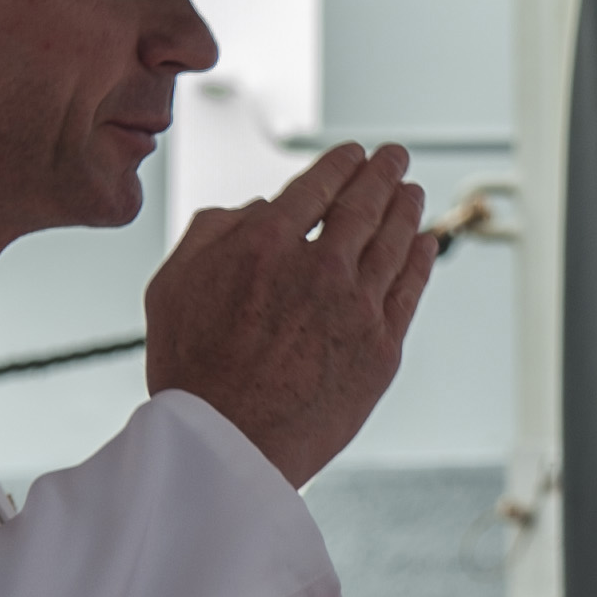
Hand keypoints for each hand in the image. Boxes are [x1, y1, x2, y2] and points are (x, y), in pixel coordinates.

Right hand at [146, 142, 439, 486]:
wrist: (227, 444)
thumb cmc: (191, 369)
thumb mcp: (172, 285)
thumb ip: (211, 232)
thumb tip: (260, 206)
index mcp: (265, 242)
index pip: (316, 186)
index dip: (340, 164)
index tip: (354, 153)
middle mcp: (318, 267)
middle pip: (363, 204)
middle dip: (383, 173)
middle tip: (395, 156)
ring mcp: (356, 307)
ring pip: (393, 242)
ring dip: (406, 208)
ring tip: (412, 190)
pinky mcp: (380, 347)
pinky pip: (410, 290)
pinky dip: (421, 260)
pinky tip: (425, 243)